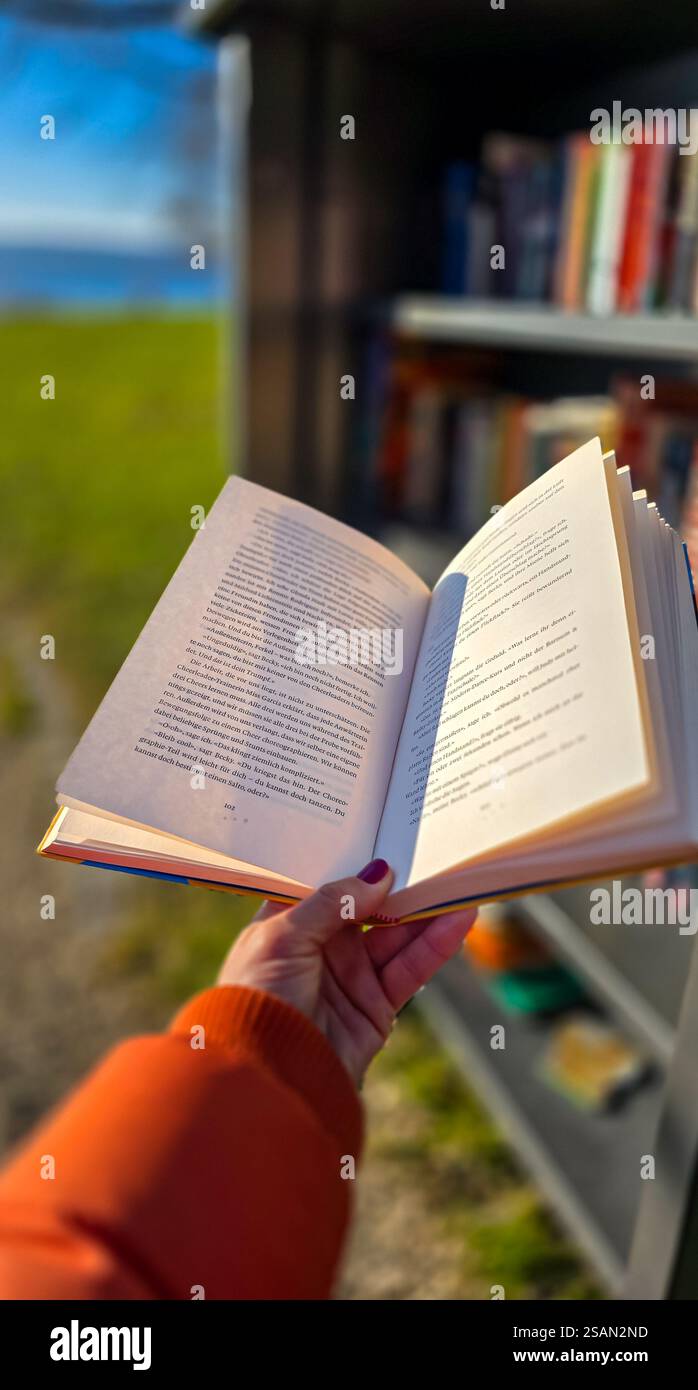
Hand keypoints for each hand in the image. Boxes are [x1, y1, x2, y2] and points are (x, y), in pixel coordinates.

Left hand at [217, 859, 475, 1085]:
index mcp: (285, 926)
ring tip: (456, 880)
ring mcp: (350, 978)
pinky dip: (436, 945)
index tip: (383, 832)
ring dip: (426, 911)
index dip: (352, 863)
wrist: (267, 1076)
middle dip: (398, 884)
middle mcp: (319, 949)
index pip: (324, 886)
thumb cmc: (258, 997)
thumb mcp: (283, 936)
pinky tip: (458, 919)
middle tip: (431, 852)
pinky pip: (411, 969)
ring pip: (396, 936)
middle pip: (368, 909)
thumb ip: (333, 901)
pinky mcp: (376, 1007)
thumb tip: (379, 872)